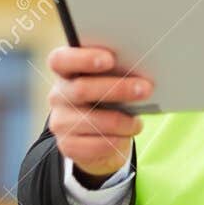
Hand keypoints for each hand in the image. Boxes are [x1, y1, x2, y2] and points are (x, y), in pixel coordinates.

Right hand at [45, 45, 148, 183]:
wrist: (101, 136)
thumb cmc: (111, 98)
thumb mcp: (112, 80)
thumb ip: (119, 71)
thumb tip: (143, 73)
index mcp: (66, 71)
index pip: (61, 60)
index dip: (83, 58)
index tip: (110, 59)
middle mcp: (58, 95)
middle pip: (81, 89)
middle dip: (117, 89)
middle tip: (145, 89)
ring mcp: (60, 122)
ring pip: (92, 120)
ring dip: (121, 121)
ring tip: (137, 122)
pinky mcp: (67, 145)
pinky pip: (94, 145)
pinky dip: (116, 141)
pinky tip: (126, 136)